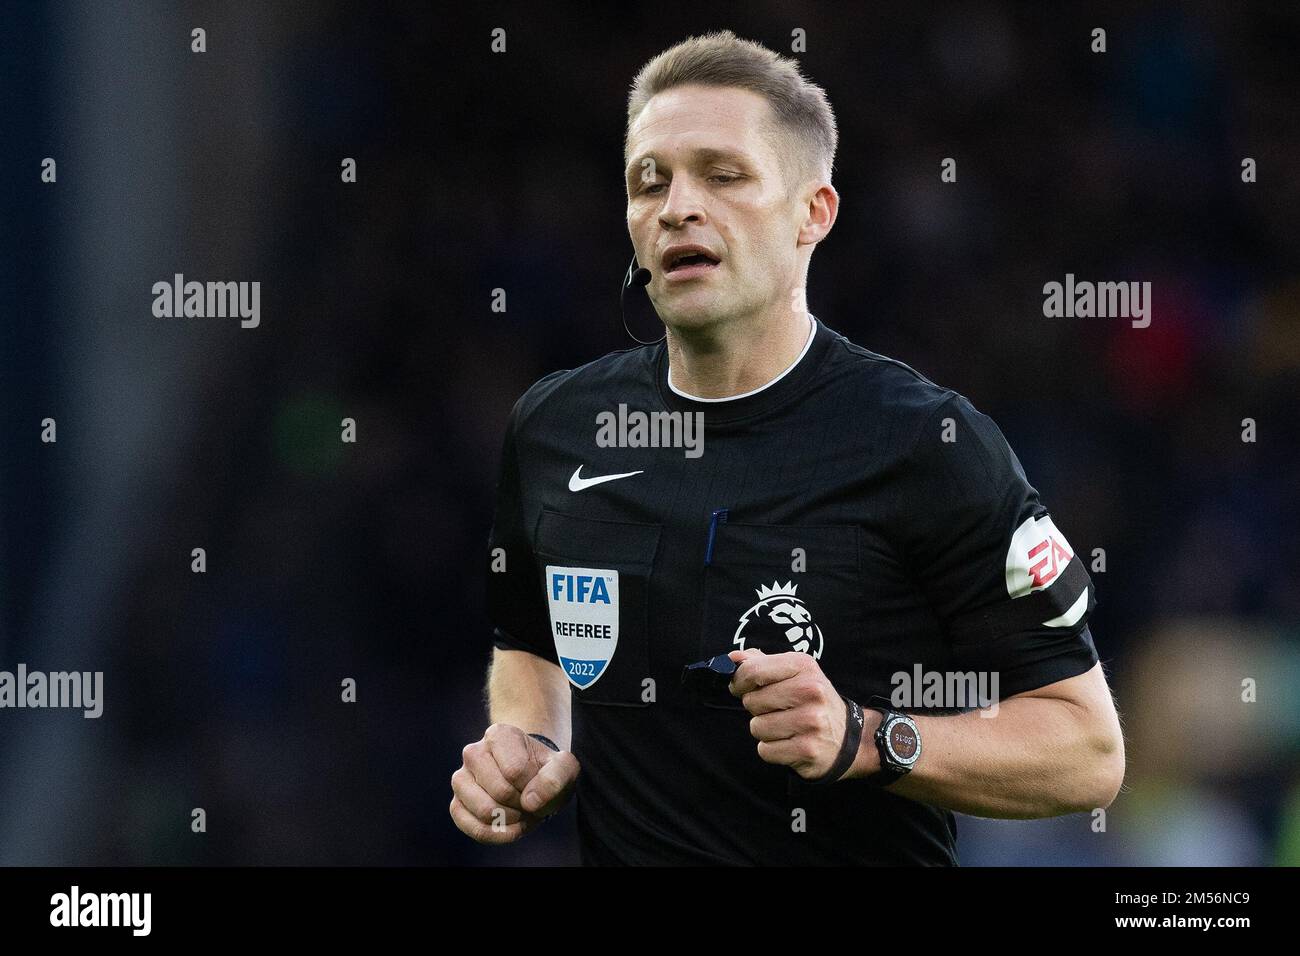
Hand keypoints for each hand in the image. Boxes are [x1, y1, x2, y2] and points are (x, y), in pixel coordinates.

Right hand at [450, 723, 580, 843]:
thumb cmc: (546, 771)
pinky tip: (511, 828)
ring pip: (484, 811)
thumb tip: (530, 801)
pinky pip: (472, 828)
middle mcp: (473, 753)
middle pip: (500, 792)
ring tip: (521, 813)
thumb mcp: (564, 767)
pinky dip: (497, 835)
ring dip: (512, 820)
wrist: (531, 780)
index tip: (539, 783)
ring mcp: (461, 779)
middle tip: (532, 801)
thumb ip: (557, 776)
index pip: (515, 770)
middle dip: (523, 805)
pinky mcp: (456, 804)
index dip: (534, 786)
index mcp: (498, 734)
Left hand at [728, 648, 870, 781]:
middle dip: (757, 708)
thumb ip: (761, 662)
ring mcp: (811, 721)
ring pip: (756, 727)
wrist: (847, 737)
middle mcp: (811, 691)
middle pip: (751, 701)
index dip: (739, 681)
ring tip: (785, 727)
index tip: (742, 687)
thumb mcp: (794, 673)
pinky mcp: (808, 749)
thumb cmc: (811, 701)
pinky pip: (765, 750)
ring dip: (764, 730)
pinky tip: (789, 742)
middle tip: (777, 710)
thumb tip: (733, 658)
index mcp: (804, 666)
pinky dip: (771, 749)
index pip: (753, 670)